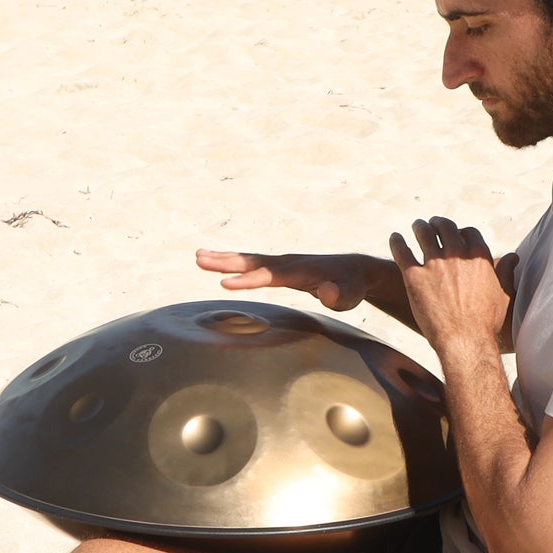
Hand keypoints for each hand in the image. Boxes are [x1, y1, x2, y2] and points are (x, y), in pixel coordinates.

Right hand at [196, 248, 382, 311]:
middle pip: (252, 261)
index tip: (225, 284)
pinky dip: (234, 262)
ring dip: (224, 258)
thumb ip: (339, 295)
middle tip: (200, 258)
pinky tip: (217, 262)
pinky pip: (252, 264)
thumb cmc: (352, 287)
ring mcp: (282, 263)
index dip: (248, 280)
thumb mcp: (351, 295)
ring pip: (249, 259)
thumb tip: (326, 292)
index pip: (269, 276)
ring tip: (198, 256)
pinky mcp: (279, 267)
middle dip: (226, 261)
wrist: (355, 270)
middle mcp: (288, 262)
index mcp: (301, 271)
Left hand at [389, 218, 518, 358]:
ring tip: (417, 226)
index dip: (462, 231)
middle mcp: (456, 255)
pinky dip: (397, 242)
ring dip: (420, 227)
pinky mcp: (414, 276)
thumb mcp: (504, 295)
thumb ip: (506, 273)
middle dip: (439, 223)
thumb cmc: (487, 323)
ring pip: (424, 234)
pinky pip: (402, 252)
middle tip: (433, 223)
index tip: (457, 234)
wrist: (465, 340)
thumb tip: (513, 256)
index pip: (469, 232)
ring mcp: (434, 264)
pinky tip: (395, 238)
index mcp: (479, 256)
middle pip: (445, 228)